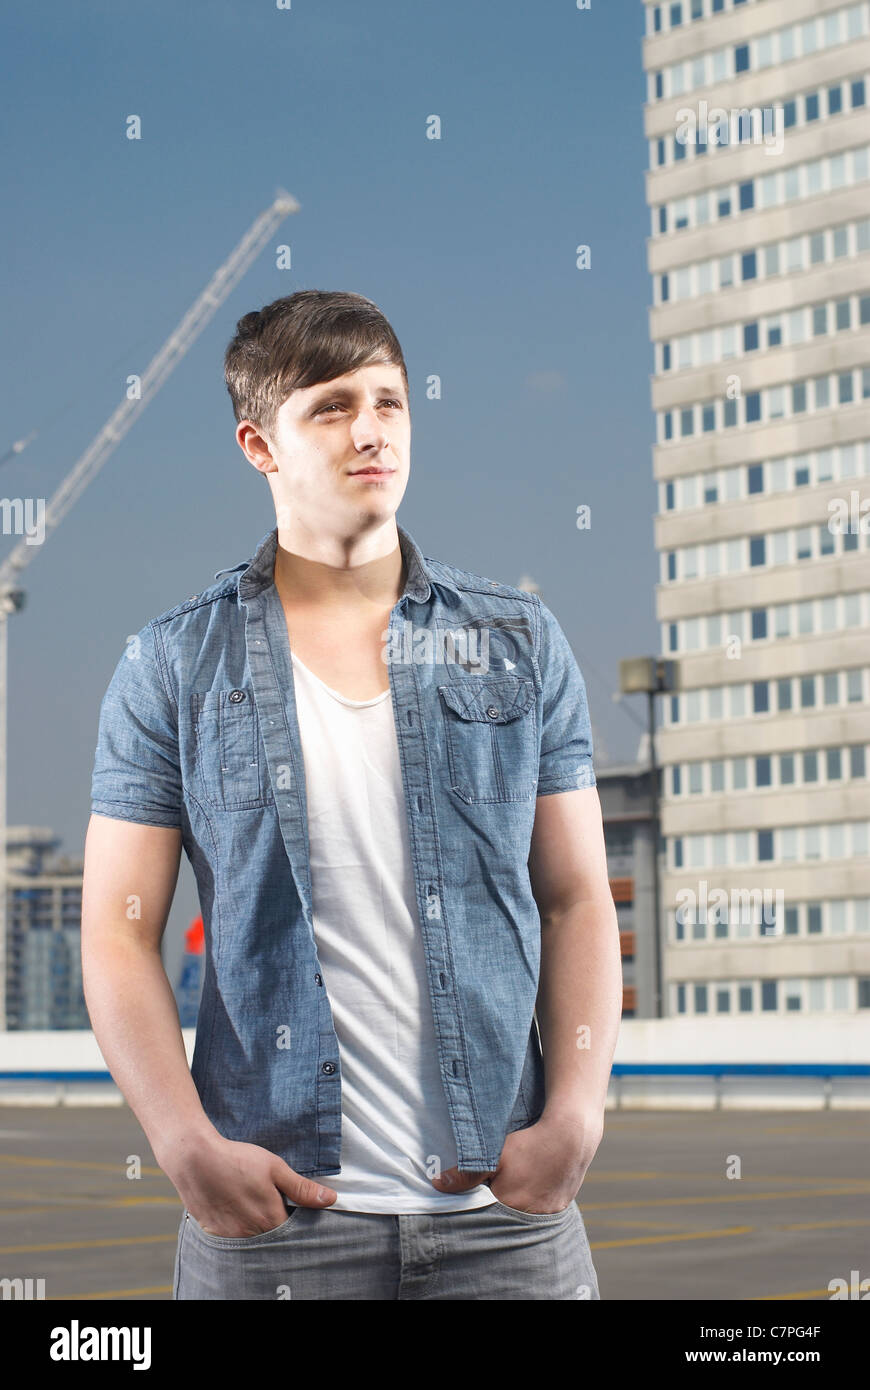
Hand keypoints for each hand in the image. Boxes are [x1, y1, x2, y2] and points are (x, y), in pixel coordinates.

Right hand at [160, 1132, 337, 1237]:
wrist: (195, 1159)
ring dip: (256, 1228)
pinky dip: (236, 1228)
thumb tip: (329, 1199)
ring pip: (252, 1239)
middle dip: (275, 1225)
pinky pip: (231, 1238)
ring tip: (250, 1204)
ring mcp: (231, 1235)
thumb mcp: (275, 1168)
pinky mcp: (214, 1232)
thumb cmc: (236, 1160)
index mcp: (271, 1218)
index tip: (290, 1207)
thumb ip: (301, 1188)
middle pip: (272, 1237)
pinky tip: (234, 1209)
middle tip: (268, 1204)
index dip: (294, 1219)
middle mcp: (252, 1234)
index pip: (292, 1231)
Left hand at [430, 1110, 602, 1213]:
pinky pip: (540, 1212)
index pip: (482, 1215)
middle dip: (493, 1208)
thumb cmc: (530, 1144)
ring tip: (516, 1185)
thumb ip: (466, 1173)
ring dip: (515, 1206)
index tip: (474, 1193)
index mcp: (507, 1207)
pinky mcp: (559, 1210)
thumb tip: (438, 1184)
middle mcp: (527, 1218)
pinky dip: (533, 1202)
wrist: (571, 1137)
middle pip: (502, 1218)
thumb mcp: (494, 1155)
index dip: (476, 1204)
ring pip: (521, 1216)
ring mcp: (546, 1216)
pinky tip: (532, 1187)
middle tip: (497, 1186)